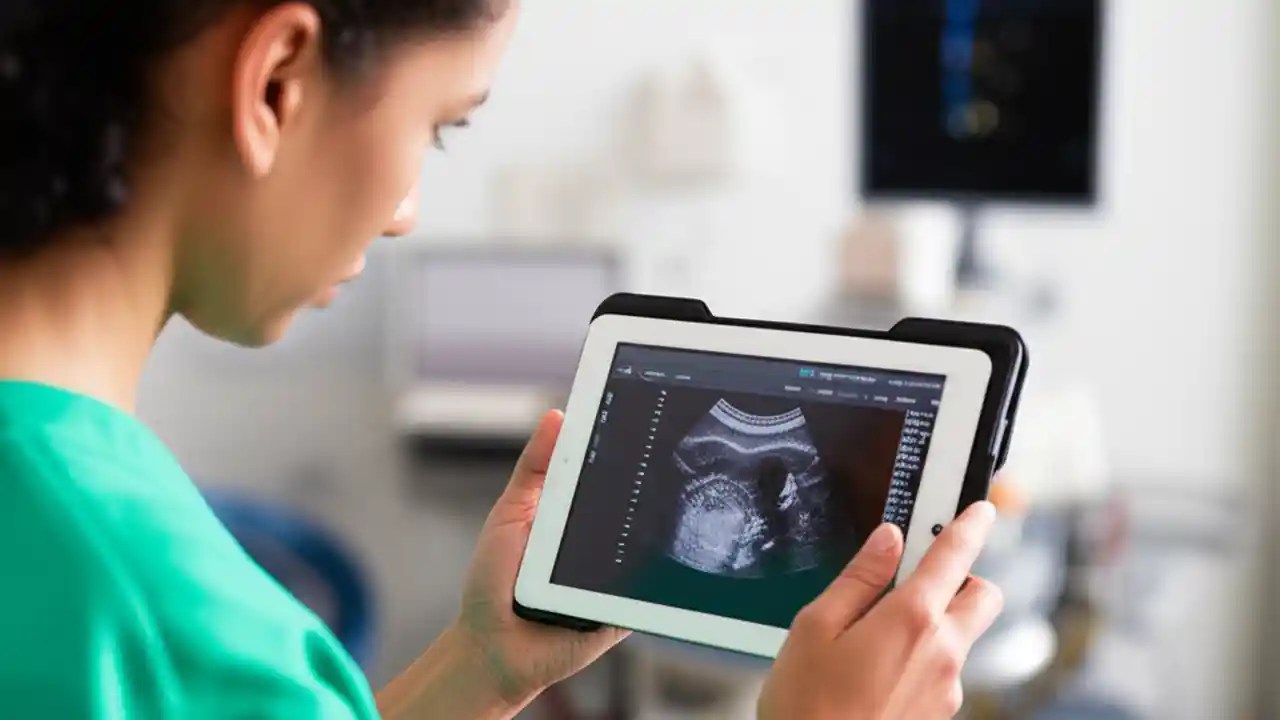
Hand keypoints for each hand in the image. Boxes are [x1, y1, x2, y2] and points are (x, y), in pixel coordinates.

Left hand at [452, 410, 629, 709]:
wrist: (493, 650)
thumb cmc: (494, 582)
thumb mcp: (510, 513)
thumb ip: (533, 468)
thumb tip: (557, 415)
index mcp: (578, 513)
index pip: (610, 476)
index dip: (625, 450)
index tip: (643, 419)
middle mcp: (602, 542)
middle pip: (634, 507)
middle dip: (646, 484)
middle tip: (659, 455)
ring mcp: (616, 577)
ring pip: (646, 546)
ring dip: (649, 530)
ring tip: (657, 504)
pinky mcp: (624, 610)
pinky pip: (646, 590)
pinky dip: (648, 576)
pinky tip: (648, 559)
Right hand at [759, 502, 1002, 719]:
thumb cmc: (807, 708)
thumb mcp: (815, 627)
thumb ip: (857, 579)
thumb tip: (886, 541)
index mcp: (910, 620)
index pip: (955, 556)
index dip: (970, 525)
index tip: (979, 510)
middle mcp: (942, 653)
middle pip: (982, 597)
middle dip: (963, 578)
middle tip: (920, 578)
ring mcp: (946, 689)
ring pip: (961, 637)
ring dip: (936, 624)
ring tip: (875, 636)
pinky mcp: (939, 716)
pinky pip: (943, 672)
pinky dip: (922, 659)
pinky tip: (877, 671)